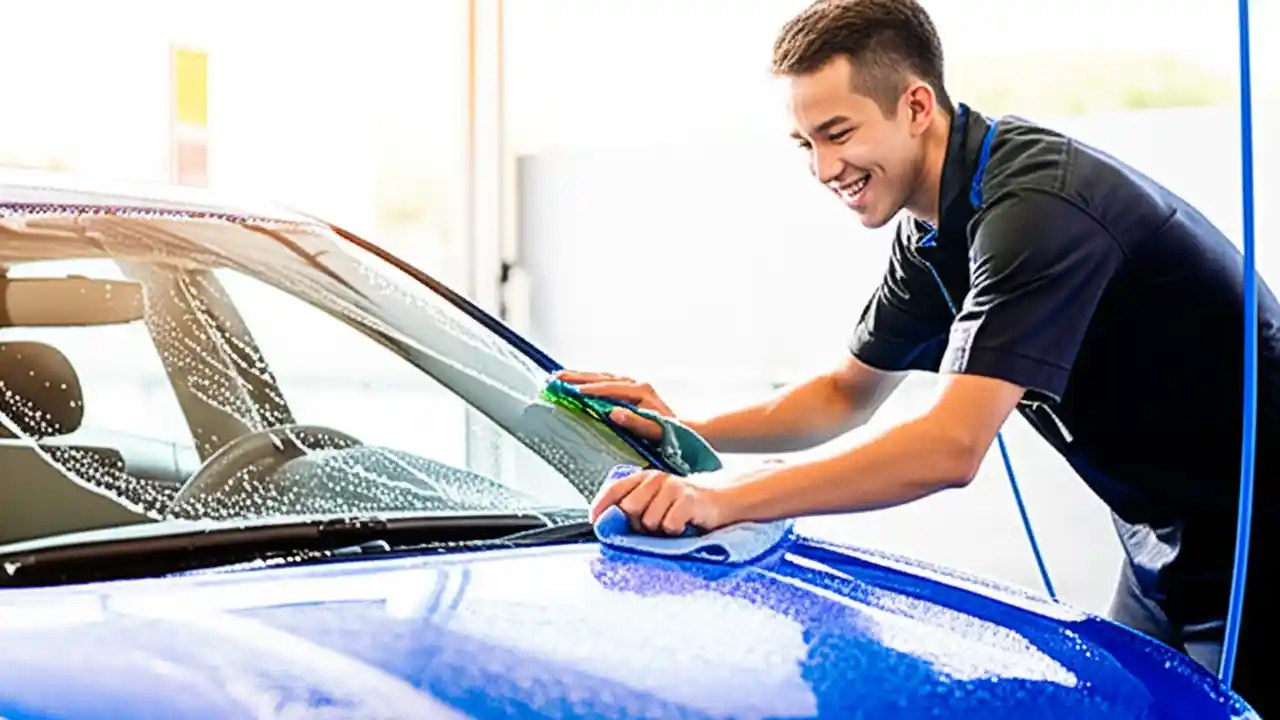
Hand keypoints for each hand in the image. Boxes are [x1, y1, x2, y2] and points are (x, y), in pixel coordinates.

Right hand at [553, 370, 673, 441]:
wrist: (688, 431)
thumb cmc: (673, 434)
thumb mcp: (657, 432)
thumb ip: (637, 423)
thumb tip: (614, 412)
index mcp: (641, 391)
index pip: (610, 388)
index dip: (590, 389)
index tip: (571, 391)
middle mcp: (637, 384)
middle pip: (602, 377)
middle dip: (578, 377)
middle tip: (556, 378)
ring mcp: (634, 385)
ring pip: (602, 377)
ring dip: (581, 376)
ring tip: (560, 377)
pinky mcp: (631, 391)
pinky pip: (606, 382)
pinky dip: (590, 381)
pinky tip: (578, 383)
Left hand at [590, 468, 733, 533]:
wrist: (721, 501)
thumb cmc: (683, 506)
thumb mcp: (655, 501)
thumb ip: (633, 506)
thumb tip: (605, 523)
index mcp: (644, 477)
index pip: (614, 489)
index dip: (601, 506)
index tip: (595, 521)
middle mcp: (656, 478)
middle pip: (629, 508)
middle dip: (637, 524)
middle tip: (653, 526)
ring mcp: (673, 487)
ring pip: (649, 521)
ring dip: (659, 530)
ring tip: (671, 523)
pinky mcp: (688, 500)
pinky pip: (669, 526)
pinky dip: (675, 532)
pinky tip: (684, 525)